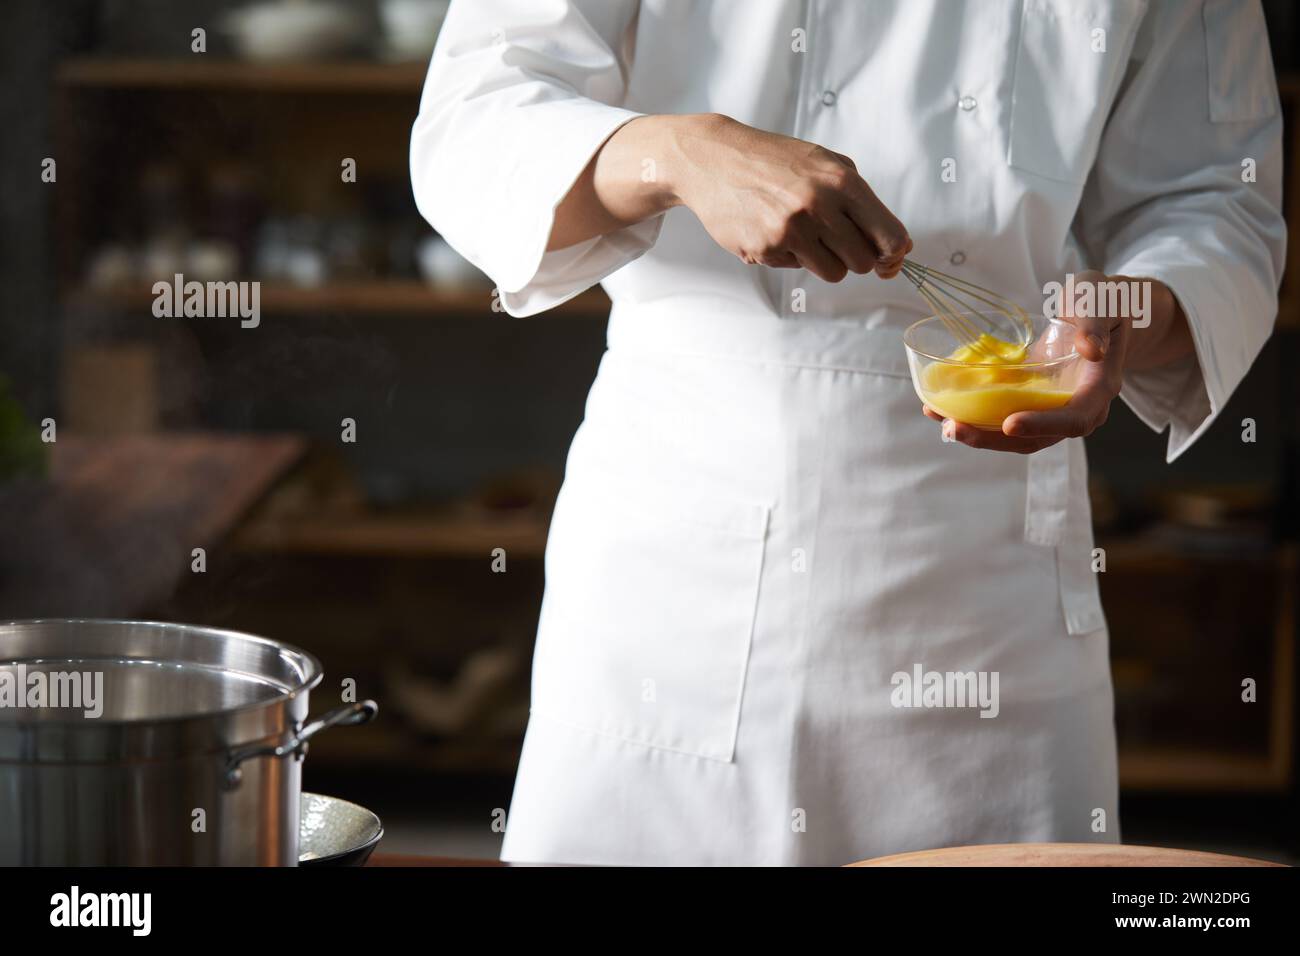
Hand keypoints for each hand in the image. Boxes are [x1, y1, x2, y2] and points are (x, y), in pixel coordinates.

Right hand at [665, 114, 911, 281]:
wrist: (713, 159)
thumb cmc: (773, 161)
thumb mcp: (824, 162)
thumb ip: (858, 198)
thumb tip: (894, 244)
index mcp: (842, 181)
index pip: (890, 235)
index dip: (894, 253)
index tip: (890, 257)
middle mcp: (819, 206)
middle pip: (864, 261)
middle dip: (856, 256)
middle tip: (838, 241)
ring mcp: (791, 230)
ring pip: (834, 272)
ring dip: (825, 260)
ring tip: (805, 234)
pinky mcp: (765, 248)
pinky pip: (796, 268)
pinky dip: (789, 255)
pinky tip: (771, 229)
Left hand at [922, 269, 1144, 453]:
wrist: (1100, 310)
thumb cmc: (1101, 301)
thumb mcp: (1099, 301)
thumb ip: (1094, 323)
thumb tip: (1091, 350)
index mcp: (1099, 387)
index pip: (1075, 419)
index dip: (1043, 424)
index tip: (1010, 424)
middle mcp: (1078, 407)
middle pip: (1038, 438)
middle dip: (994, 439)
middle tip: (955, 429)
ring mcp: (1053, 408)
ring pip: (1017, 435)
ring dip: (979, 434)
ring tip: (943, 422)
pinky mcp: (1033, 402)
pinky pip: (1005, 417)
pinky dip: (977, 417)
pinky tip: (943, 408)